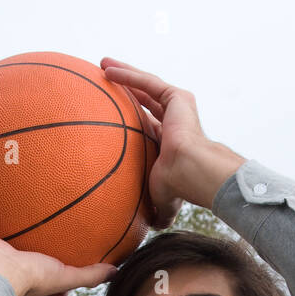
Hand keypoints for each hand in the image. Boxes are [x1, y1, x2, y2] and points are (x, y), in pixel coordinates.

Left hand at [99, 58, 202, 227]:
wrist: (193, 172)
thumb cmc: (179, 188)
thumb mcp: (161, 200)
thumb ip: (156, 210)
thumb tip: (151, 230)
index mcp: (171, 142)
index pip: (149, 124)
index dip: (132, 117)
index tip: (113, 115)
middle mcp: (176, 121)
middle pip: (145, 99)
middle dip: (127, 89)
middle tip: (105, 81)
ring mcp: (178, 107)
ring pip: (145, 86)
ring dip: (124, 74)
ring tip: (101, 66)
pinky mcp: (177, 97)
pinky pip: (146, 82)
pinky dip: (127, 75)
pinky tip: (106, 69)